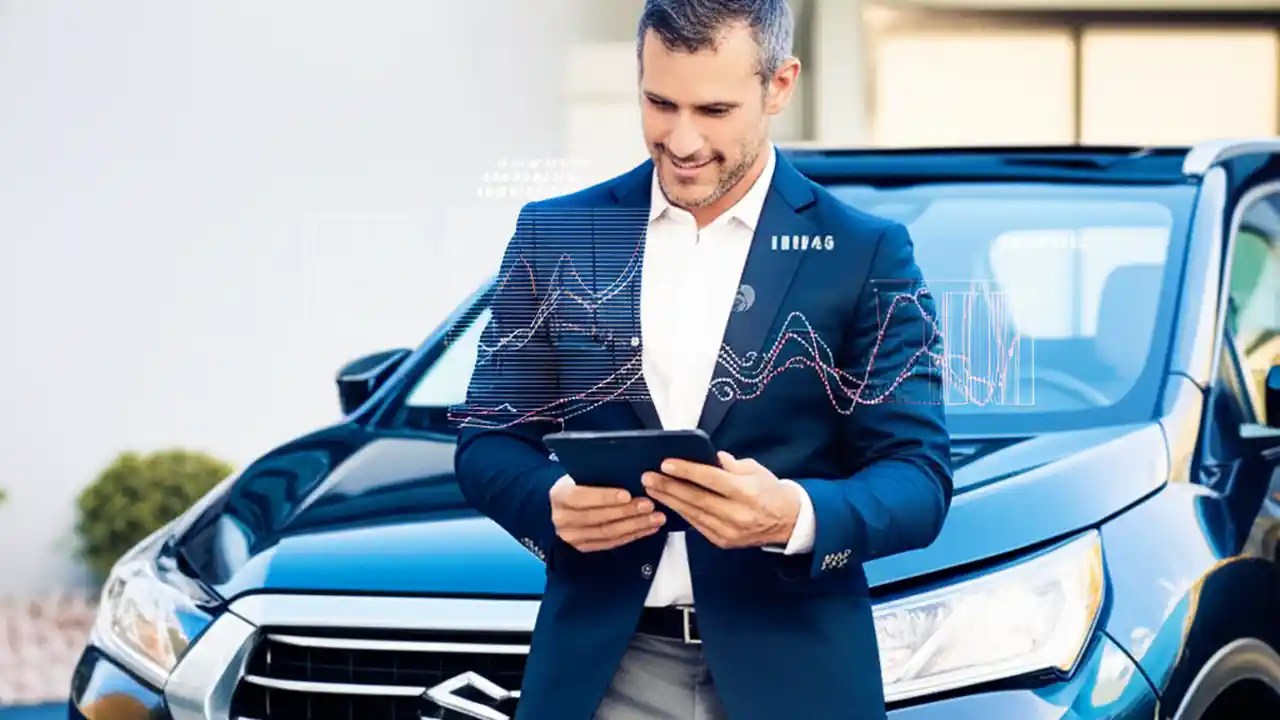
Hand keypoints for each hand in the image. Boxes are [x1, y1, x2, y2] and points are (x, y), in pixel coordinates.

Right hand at [549, 474, 666, 552]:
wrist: (566, 501)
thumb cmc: (580, 482)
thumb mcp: (582, 472)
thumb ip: (599, 474)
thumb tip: (629, 470)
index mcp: (559, 495)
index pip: (581, 497)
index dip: (605, 497)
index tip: (627, 495)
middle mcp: (562, 518)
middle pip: (598, 518)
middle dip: (626, 512)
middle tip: (649, 505)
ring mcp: (572, 536)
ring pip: (607, 533)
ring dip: (635, 526)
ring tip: (655, 518)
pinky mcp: (584, 546)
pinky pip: (611, 543)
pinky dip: (633, 535)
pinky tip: (648, 527)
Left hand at [642, 452, 800, 549]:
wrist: (788, 522)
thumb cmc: (770, 491)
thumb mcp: (755, 470)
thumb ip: (729, 465)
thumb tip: (706, 457)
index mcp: (747, 492)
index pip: (711, 479)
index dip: (686, 471)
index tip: (665, 463)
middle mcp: (737, 514)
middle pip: (696, 499)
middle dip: (669, 487)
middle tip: (647, 477)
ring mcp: (729, 531)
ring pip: (693, 514)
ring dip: (669, 501)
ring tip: (651, 489)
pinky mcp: (723, 542)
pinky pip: (697, 525)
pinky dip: (682, 513)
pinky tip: (669, 503)